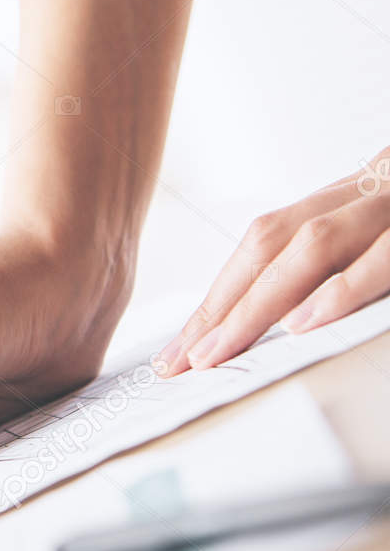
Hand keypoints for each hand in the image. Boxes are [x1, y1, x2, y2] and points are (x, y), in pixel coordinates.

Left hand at [156, 146, 389, 375]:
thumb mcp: (385, 237)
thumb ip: (344, 263)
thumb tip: (289, 318)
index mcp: (352, 195)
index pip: (267, 242)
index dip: (220, 296)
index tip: (181, 349)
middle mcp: (368, 188)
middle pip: (273, 241)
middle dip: (222, 305)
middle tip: (182, 362)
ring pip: (316, 244)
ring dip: (261, 302)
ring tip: (218, 351)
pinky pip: (385, 255)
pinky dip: (342, 289)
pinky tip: (302, 325)